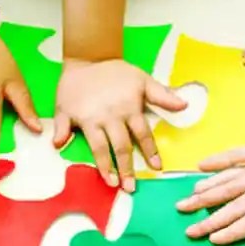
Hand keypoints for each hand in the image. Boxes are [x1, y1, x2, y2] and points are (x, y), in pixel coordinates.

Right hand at [54, 58, 185, 191]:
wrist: (88, 57)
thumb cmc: (117, 72)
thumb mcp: (142, 79)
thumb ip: (163, 95)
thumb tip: (184, 105)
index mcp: (128, 109)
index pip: (142, 134)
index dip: (150, 152)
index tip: (156, 168)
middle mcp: (110, 116)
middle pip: (120, 146)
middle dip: (126, 168)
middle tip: (130, 187)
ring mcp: (89, 116)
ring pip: (98, 145)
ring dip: (104, 165)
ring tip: (110, 182)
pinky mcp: (69, 112)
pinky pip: (64, 125)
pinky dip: (61, 134)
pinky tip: (59, 145)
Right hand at [176, 131, 244, 245]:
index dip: (232, 230)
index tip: (211, 238)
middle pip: (235, 203)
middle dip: (209, 217)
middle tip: (187, 228)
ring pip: (230, 181)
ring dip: (206, 192)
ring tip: (184, 202)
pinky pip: (238, 155)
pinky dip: (219, 161)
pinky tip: (201, 167)